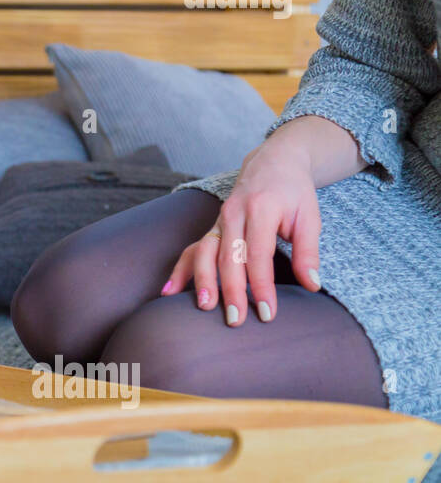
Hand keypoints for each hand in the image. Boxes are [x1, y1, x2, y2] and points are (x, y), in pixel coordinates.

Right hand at [161, 142, 322, 325]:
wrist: (273, 163)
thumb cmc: (293, 192)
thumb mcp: (310, 218)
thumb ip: (309, 252)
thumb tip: (312, 285)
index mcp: (260, 209)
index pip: (258, 254)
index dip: (261, 285)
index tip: (266, 312)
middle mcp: (234, 214)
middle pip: (227, 257)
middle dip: (230, 290)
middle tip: (235, 319)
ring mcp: (219, 220)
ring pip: (204, 252)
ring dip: (202, 280)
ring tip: (205, 306)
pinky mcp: (212, 227)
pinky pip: (192, 249)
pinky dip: (180, 270)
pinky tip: (169, 291)